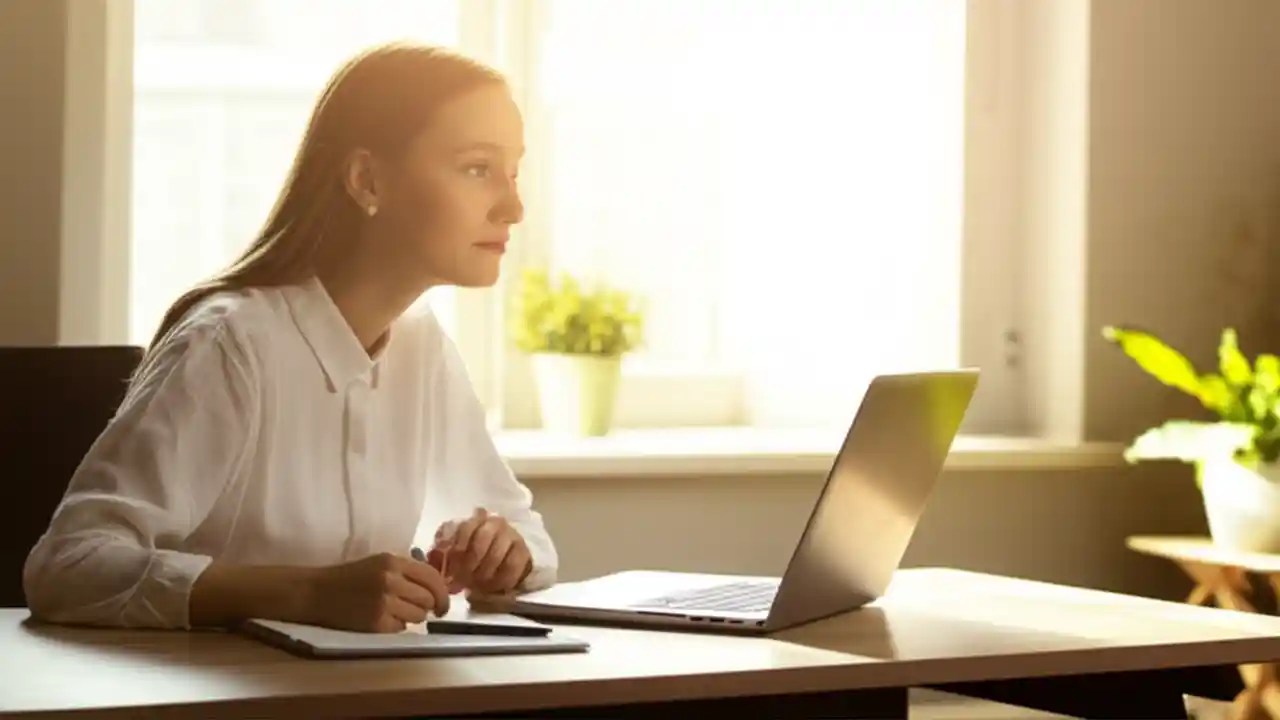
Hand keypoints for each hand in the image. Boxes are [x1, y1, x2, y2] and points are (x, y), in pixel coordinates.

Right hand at [304, 552, 450, 632]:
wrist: (317, 592)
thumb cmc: (350, 577)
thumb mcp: (380, 563)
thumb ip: (407, 571)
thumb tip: (436, 588)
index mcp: (394, 562)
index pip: (432, 577)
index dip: (443, 593)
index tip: (442, 604)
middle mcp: (391, 580)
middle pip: (428, 599)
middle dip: (427, 607)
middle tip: (418, 609)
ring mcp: (383, 602)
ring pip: (419, 616)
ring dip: (412, 618)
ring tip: (396, 612)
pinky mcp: (376, 623)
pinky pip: (402, 628)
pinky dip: (396, 626)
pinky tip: (383, 619)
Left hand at [440, 508, 532, 594]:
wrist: (500, 558)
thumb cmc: (470, 555)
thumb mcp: (452, 550)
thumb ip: (441, 553)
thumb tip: (434, 560)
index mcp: (475, 519)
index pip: (465, 529)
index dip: (456, 552)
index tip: (449, 572)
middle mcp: (495, 523)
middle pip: (482, 540)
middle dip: (469, 564)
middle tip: (463, 581)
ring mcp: (512, 536)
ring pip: (497, 555)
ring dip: (483, 574)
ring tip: (476, 586)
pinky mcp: (524, 552)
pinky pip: (513, 566)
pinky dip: (501, 580)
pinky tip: (491, 588)